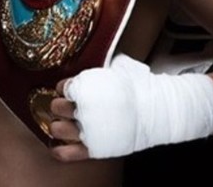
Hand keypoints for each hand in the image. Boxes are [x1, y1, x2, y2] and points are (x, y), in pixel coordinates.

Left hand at [47, 54, 212, 160]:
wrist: (156, 110)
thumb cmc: (139, 89)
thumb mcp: (118, 70)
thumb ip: (101, 70)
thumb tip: (100, 60)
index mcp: (86, 86)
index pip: (63, 86)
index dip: (65, 88)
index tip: (69, 90)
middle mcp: (83, 108)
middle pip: (57, 107)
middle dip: (60, 106)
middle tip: (67, 107)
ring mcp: (87, 129)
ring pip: (58, 128)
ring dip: (58, 125)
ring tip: (64, 124)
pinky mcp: (93, 148)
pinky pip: (67, 153)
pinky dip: (59, 150)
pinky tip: (57, 146)